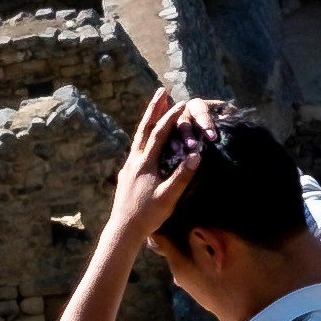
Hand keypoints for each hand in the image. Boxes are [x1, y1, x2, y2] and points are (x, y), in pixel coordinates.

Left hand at [112, 85, 209, 244]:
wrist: (123, 229)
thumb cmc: (148, 215)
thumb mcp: (168, 196)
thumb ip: (182, 175)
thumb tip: (196, 155)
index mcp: (145, 164)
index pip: (159, 135)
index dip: (170, 118)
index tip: (181, 103)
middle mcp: (134, 161)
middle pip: (144, 129)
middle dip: (153, 109)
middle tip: (161, 91)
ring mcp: (129, 167)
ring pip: (139, 137)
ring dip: (148, 120)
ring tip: (155, 108)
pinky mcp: (127, 174)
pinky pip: (137, 148)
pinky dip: (145, 135)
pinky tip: (148, 138)